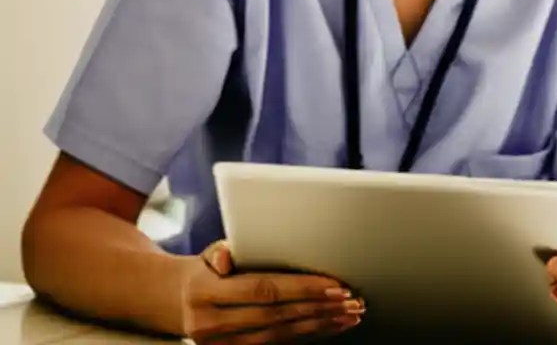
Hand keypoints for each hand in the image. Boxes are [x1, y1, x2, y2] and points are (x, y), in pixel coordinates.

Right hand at [179, 240, 363, 343]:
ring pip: (279, 336)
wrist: (176, 302)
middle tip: (351, 300)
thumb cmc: (205, 271)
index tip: (334, 284)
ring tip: (348, 314)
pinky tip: (330, 326)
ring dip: (319, 325)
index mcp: (204, 293)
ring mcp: (220, 344)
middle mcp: (210, 324)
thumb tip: (227, 257)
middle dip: (318, 308)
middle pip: (276, 316)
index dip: (301, 288)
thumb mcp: (207, 255)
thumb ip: (221, 250)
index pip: (262, 290)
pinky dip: (307, 336)